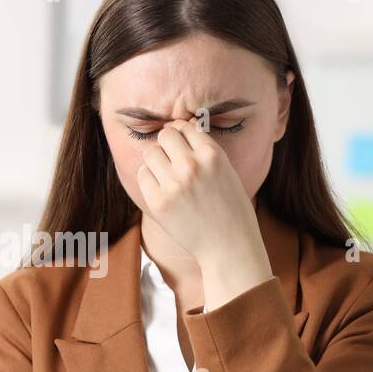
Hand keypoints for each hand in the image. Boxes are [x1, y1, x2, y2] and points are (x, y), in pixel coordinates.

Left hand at [135, 118, 271, 308]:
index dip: (181, 133)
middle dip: (167, 145)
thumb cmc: (230, 208)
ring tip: (167, 174)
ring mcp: (173, 184)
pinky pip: (143, 175)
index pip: (185, 126)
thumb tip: (179, 127)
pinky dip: (149, 178)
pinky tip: (161, 188)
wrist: (228, 245)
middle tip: (173, 159)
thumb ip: (204, 150)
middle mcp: (192, 166)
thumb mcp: (226, 170)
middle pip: (165, 135)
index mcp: (212, 155)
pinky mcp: (158, 201)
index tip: (181, 143)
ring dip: (156, 160)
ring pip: (150, 153)